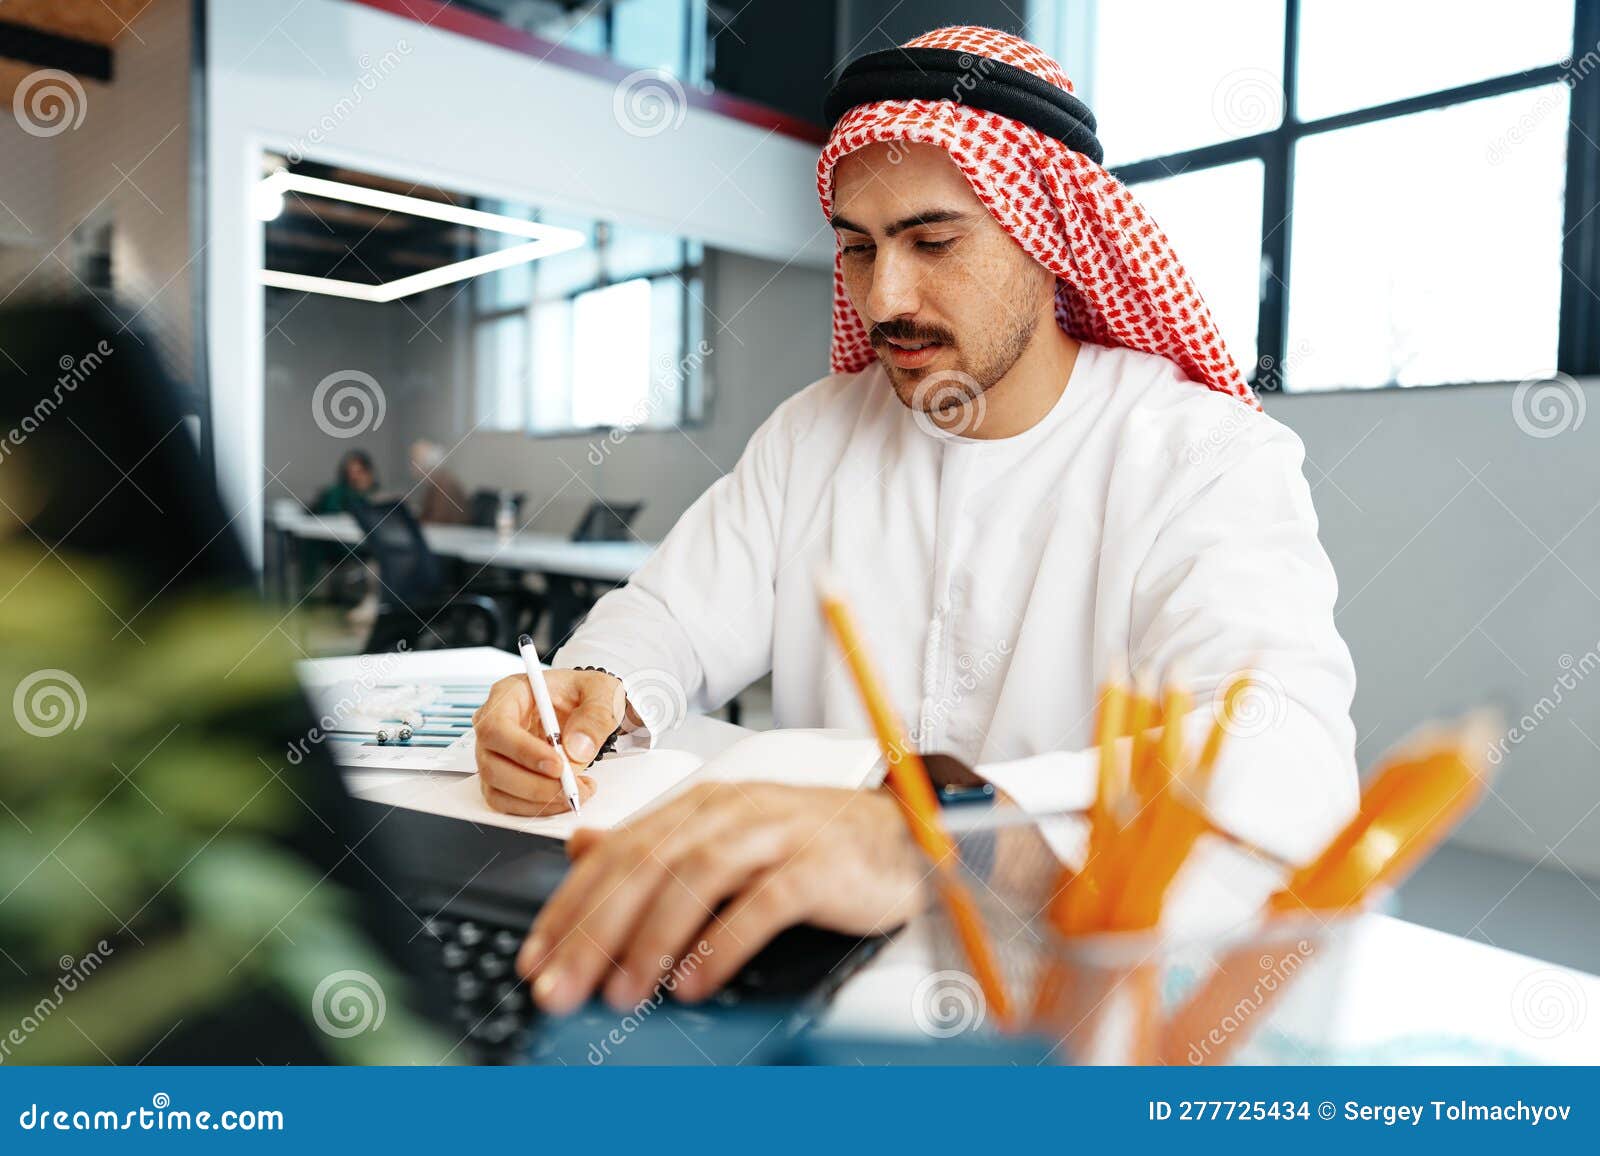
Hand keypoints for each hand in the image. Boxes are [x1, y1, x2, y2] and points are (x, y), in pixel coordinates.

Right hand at [471, 668, 625, 814]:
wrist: (585, 710)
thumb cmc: (584, 694)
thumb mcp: (602, 691)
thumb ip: (595, 715)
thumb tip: (577, 748)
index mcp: (509, 694)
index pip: (496, 726)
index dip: (522, 750)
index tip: (557, 765)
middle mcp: (494, 726)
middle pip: (492, 765)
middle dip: (534, 784)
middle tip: (571, 787)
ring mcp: (494, 754)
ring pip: (497, 789)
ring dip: (538, 800)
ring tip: (576, 792)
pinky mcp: (503, 778)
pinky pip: (508, 802)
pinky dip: (537, 807)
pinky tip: (564, 797)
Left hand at [515, 782, 927, 1013]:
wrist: (902, 835)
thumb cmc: (811, 843)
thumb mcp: (725, 835)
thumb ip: (654, 843)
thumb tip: (581, 848)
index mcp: (701, 806)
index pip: (618, 852)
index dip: (570, 906)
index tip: (536, 958)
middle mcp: (732, 812)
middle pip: (647, 865)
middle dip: (595, 930)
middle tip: (562, 986)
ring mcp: (777, 833)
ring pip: (697, 877)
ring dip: (652, 938)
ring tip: (624, 992)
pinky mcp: (818, 863)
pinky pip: (763, 902)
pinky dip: (724, 943)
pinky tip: (696, 982)